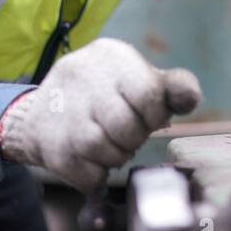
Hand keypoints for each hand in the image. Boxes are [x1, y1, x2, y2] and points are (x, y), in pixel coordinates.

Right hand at [0, 37, 200, 191]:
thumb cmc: (105, 95)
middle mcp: (82, 76)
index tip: (149, 119)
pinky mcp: (49, 144)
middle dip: (134, 138)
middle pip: (126, 126)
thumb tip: (190, 97)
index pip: (148, 93)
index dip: (155, 115)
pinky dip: (97, 175)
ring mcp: (63, 111)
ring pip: (106, 151)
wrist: (40, 113)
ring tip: (110, 146)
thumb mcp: (137, 78)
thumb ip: (170, 88)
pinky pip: (88, 174)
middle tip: (127, 135)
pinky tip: (91, 159)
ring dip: (116, 157)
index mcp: (111, 55)